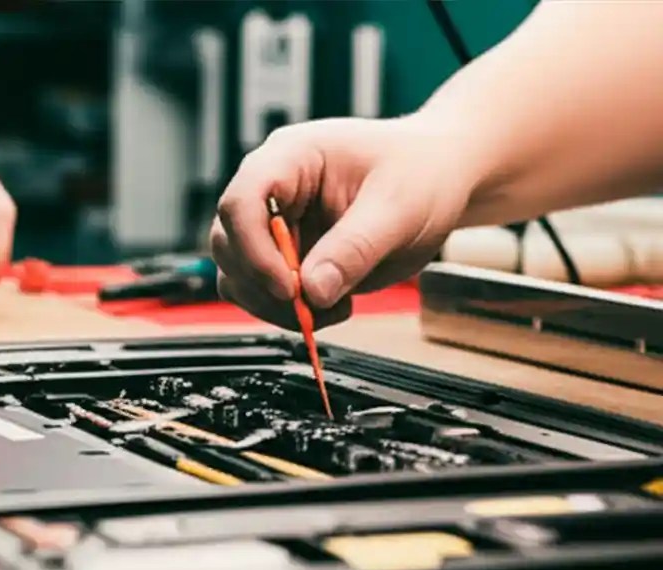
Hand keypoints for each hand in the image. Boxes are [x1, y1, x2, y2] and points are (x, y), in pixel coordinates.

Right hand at [211, 117, 472, 328]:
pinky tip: (328, 305)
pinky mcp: (283, 255)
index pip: (240, 202)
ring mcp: (273, 223)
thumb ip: (355, 248)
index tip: (290, 288)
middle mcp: (271, 189)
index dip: (254, 250)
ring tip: (331, 307)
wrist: (440, 176)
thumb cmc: (421, 171)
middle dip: (265, 284)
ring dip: (273, 304)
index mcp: (290, 158)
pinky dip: (285, 310)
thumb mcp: (399, 207)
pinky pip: (260, 290)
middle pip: (229, 242)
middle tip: (314, 306)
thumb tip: (313, 291)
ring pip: (236, 273)